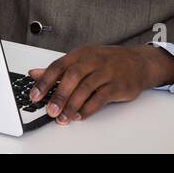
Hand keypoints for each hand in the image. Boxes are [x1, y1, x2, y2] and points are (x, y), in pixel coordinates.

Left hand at [28, 44, 173, 123]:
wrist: (139, 62)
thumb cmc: (108, 62)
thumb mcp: (83, 60)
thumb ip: (59, 69)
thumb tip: (34, 74)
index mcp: (81, 54)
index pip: (59, 65)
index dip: (45, 81)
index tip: (35, 96)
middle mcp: (93, 60)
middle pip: (72, 76)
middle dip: (59, 95)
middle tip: (50, 111)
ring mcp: (107, 71)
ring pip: (86, 88)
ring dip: (73, 105)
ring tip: (64, 118)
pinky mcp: (119, 84)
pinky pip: (102, 97)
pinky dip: (89, 108)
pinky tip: (81, 116)